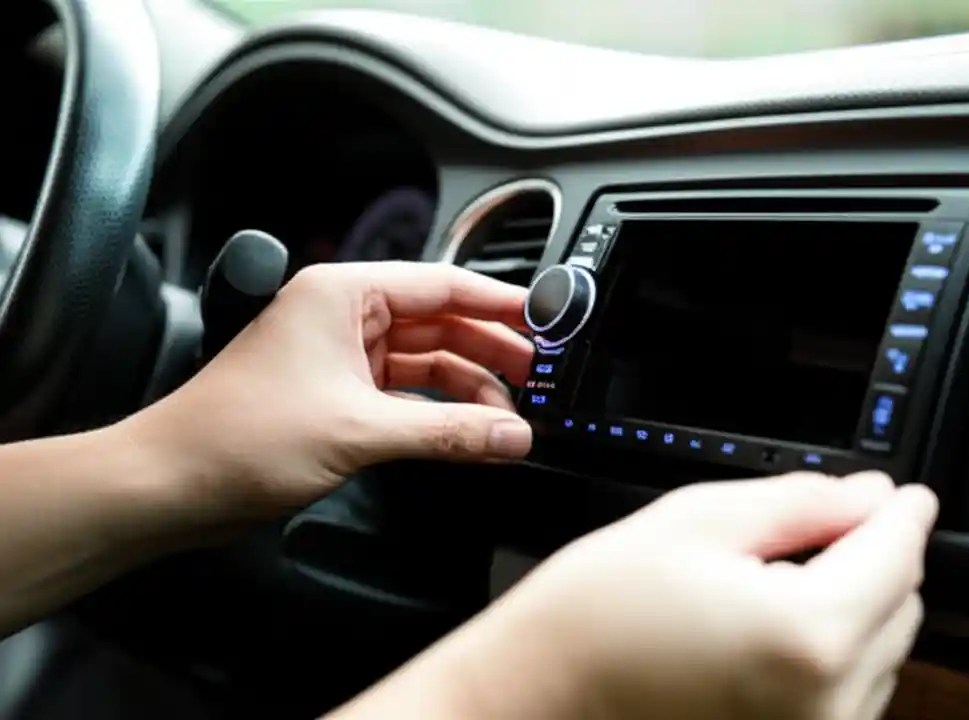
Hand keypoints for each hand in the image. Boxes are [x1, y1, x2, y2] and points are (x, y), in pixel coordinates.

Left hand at [123, 261, 534, 519]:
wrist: (174, 485)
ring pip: (426, 360)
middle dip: (490, 350)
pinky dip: (439, 412)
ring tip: (510, 417)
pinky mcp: (338, 396)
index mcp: (342, 294)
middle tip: (538, 376)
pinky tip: (470, 432)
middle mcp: (342, 316)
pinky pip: (406, 394)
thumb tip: (512, 437)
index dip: (500, 302)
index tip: (544, 320)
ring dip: (468, 388)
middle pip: (439, 321)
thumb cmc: (237, 437)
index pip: (442, 284)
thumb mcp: (360, 431)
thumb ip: (449, 434)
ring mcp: (340, 357)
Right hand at [333, 472, 937, 719]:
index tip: (903, 491)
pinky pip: (850, 693)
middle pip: (901, 603)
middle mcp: (829, 703)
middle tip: (811, 528)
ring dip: (852, 605)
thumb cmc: (598, 615)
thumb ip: (803, 503)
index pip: (899, 553)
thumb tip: (871, 496)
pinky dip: (828, 652)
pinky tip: (766, 631)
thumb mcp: (698, 520)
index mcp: (809, 633)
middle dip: (871, 555)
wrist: (540, 699)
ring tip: (767, 587)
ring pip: (880, 650)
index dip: (900, 508)